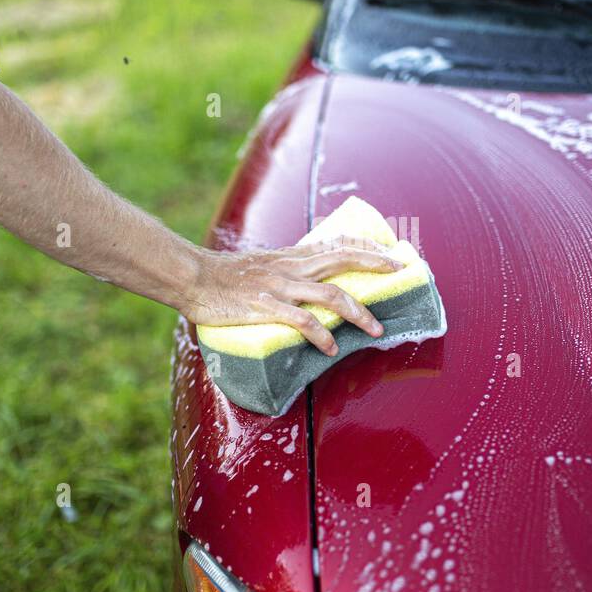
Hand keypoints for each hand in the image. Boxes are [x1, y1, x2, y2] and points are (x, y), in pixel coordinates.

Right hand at [181, 238, 404, 355]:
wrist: (193, 278)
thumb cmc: (224, 276)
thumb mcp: (263, 266)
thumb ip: (286, 273)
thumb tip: (305, 285)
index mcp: (292, 257)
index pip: (336, 243)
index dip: (365, 246)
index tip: (389, 252)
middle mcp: (292, 268)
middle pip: (342, 260)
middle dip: (374, 266)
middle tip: (398, 273)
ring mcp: (280, 287)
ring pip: (330, 295)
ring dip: (358, 313)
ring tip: (376, 329)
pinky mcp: (266, 307)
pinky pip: (302, 321)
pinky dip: (321, 335)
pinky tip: (330, 348)